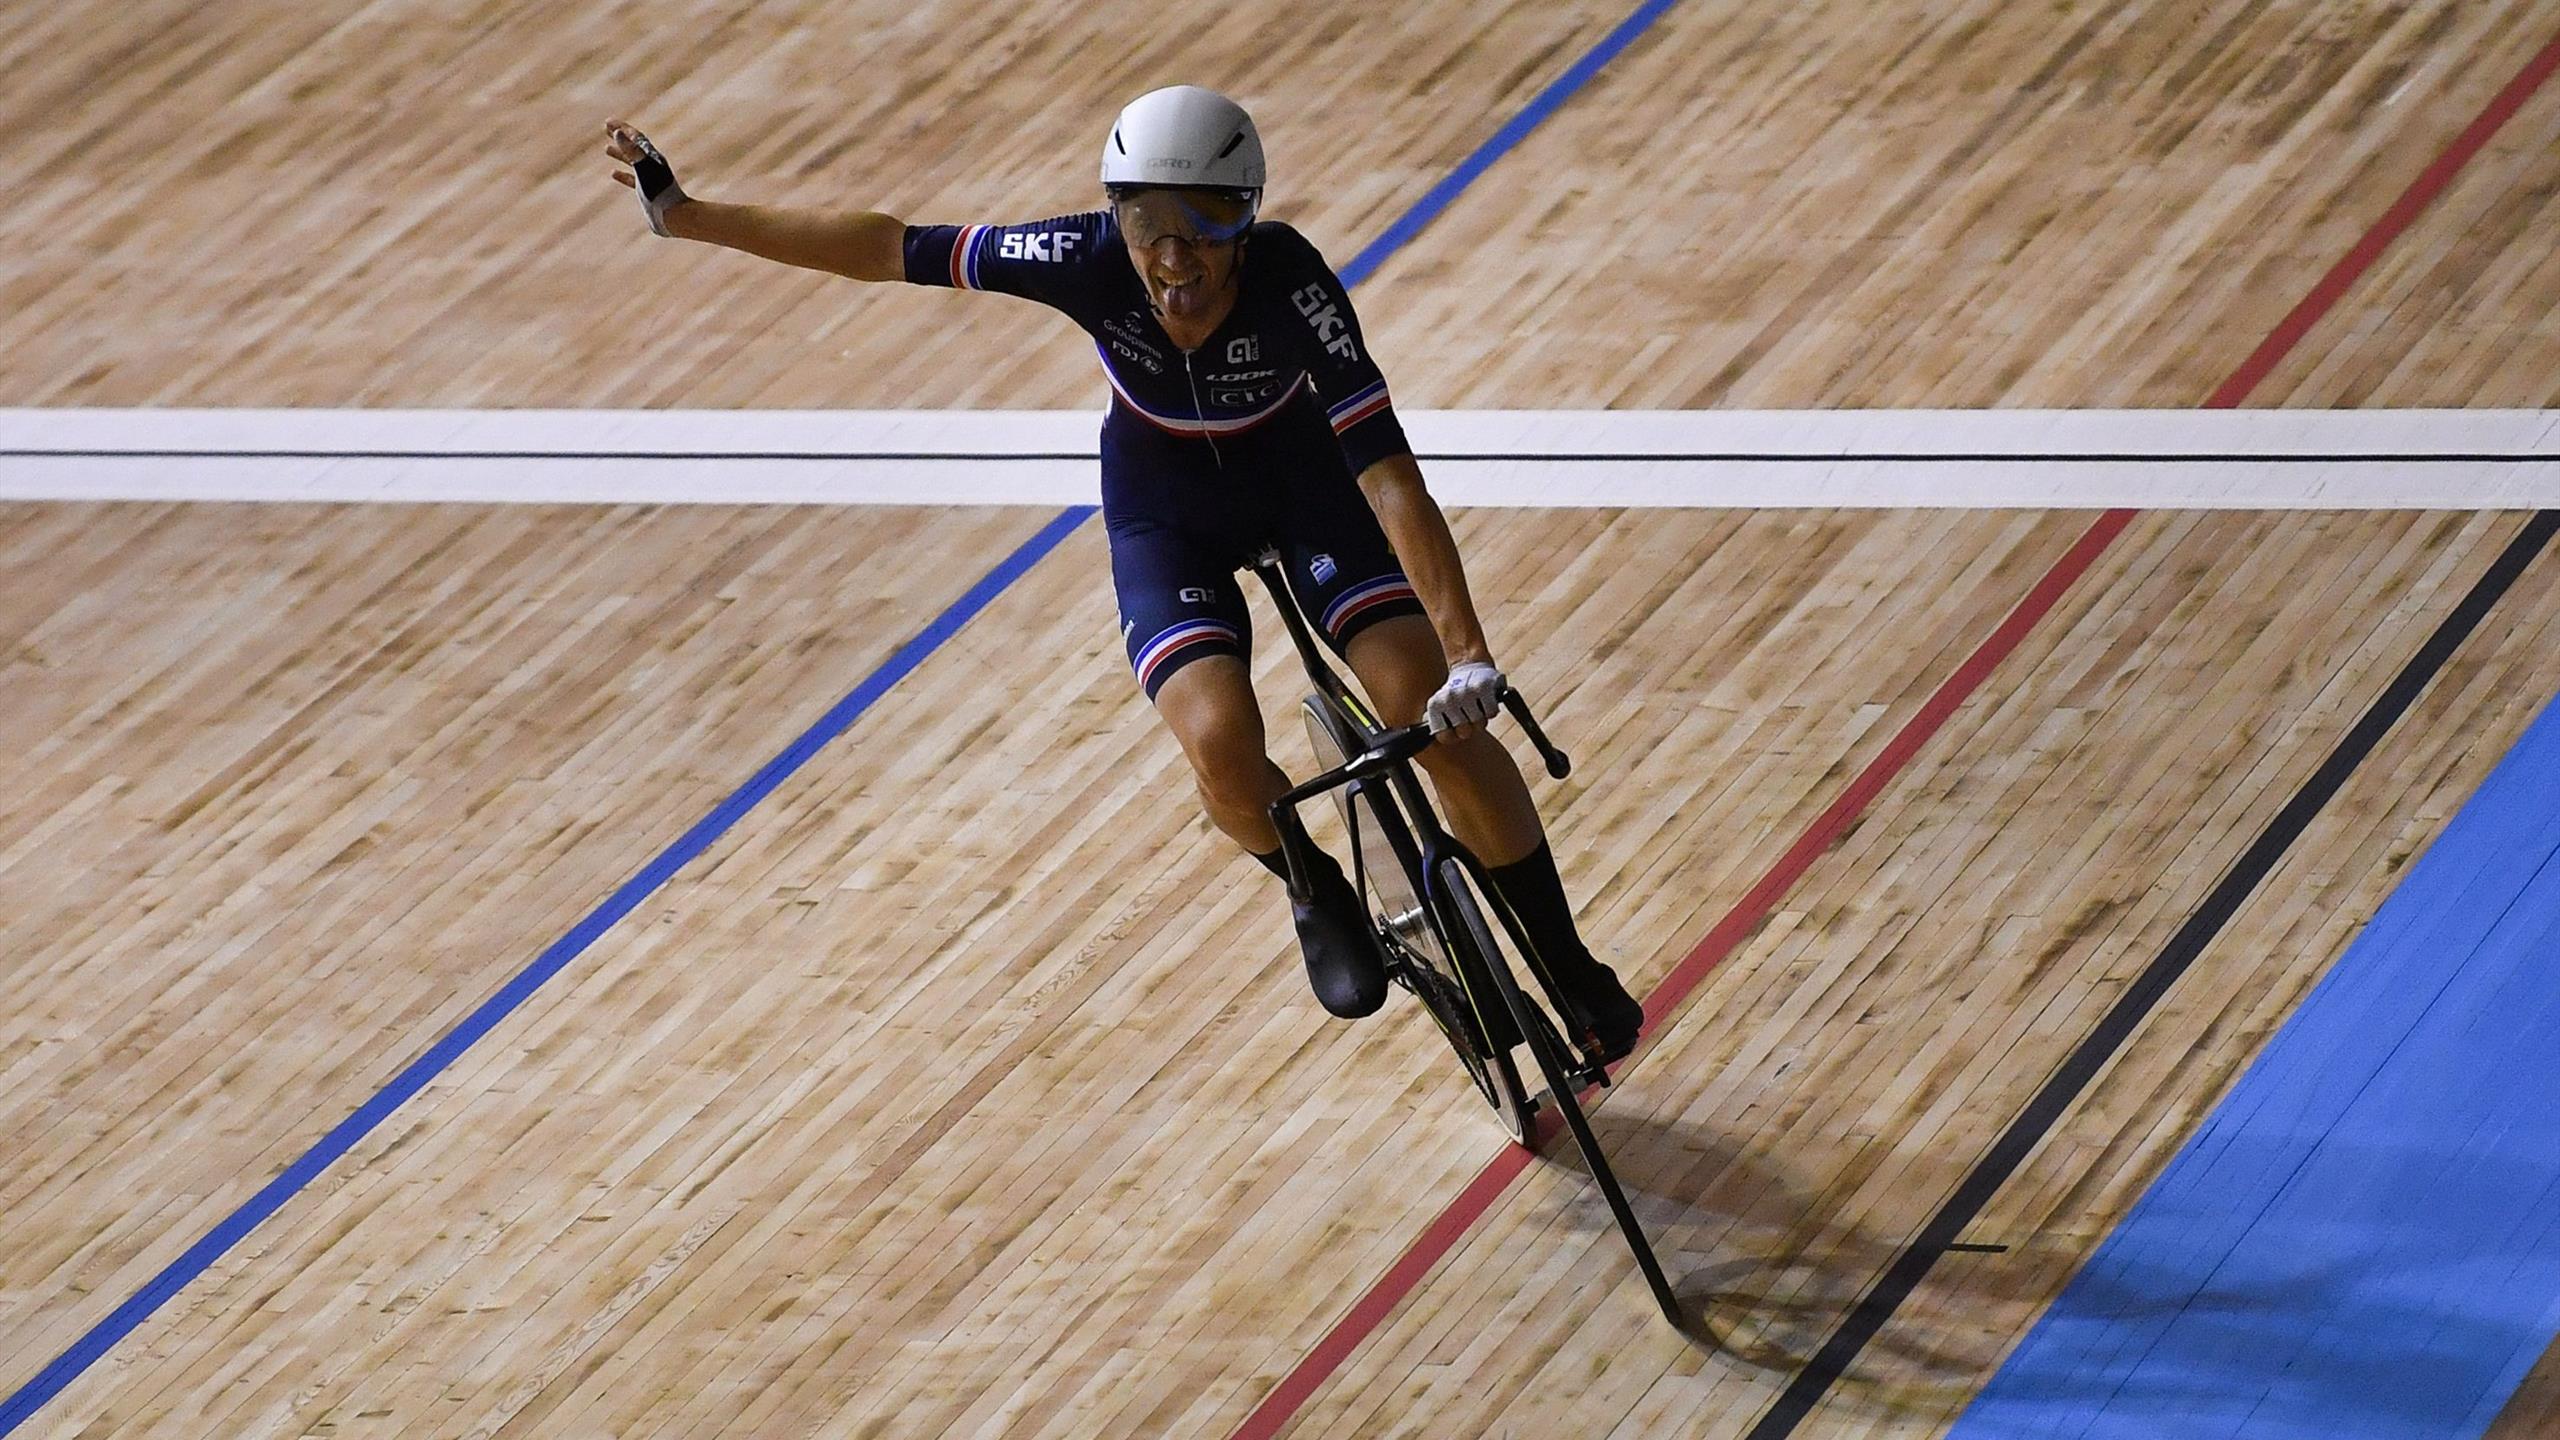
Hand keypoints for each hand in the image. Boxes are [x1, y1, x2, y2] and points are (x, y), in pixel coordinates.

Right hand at [603, 119, 688, 235]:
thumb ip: (631, 150)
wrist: (673, 215)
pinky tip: (613, 173)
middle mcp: (651, 165)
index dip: (622, 129)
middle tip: (606, 129)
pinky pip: (632, 180)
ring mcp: (649, 179)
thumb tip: (618, 132)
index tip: (607, 122)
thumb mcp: (643, 167)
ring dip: (620, 154)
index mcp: (652, 157)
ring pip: (632, 163)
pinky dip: (622, 175)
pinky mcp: (646, 192)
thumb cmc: (660, 191)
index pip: (636, 138)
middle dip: (620, 137)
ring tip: (606, 149)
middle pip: (634, 147)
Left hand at [1425, 660, 1503, 737]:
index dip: (1454, 736)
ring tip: (1476, 707)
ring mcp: (1465, 693)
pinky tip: (1484, 701)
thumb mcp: (1441, 710)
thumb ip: (1440, 728)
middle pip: (1465, 732)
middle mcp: (1448, 699)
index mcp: (1435, 706)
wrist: (1468, 666)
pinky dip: (1491, 710)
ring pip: (1479, 723)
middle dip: (1470, 728)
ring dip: (1481, 718)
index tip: (1455, 727)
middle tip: (1468, 716)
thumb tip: (1443, 740)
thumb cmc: (1455, 696)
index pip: (1445, 737)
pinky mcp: (1483, 687)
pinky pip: (1491, 713)